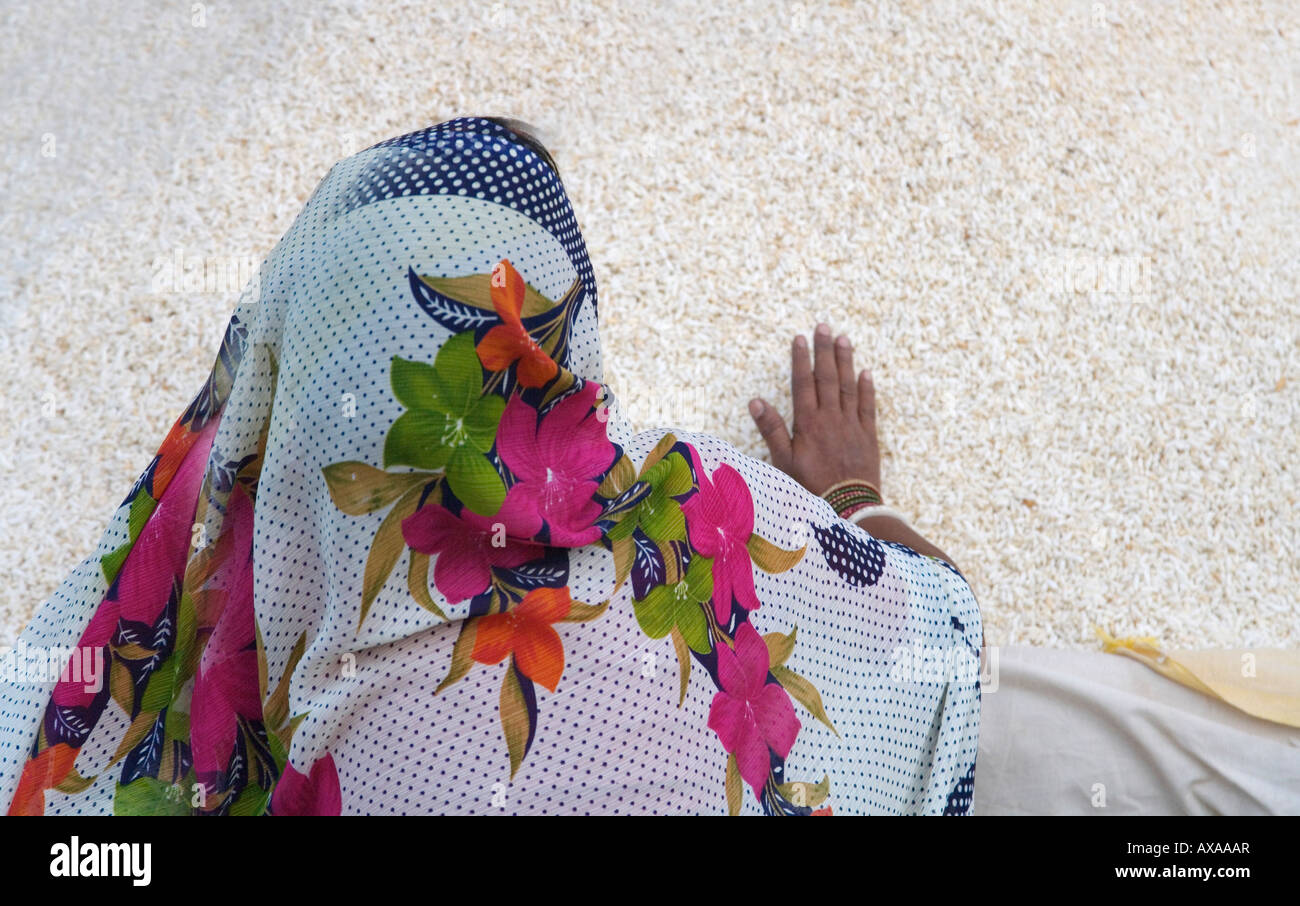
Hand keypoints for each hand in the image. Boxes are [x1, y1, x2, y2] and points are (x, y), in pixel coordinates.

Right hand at [748, 323, 879, 496]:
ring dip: (845, 361)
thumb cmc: (811, 486)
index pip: (803, 383)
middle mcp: (830, 417)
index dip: (801, 359)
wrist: (848, 505)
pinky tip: (866, 371)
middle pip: (827, 377)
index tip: (800, 338)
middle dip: (824, 350)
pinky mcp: (868, 435)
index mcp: (808, 422)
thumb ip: (771, 429)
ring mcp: (851, 424)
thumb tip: (756, 402)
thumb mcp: (783, 461)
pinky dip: (867, 387)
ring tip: (844, 339)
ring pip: (848, 385)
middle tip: (824, 326)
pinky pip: (868, 405)